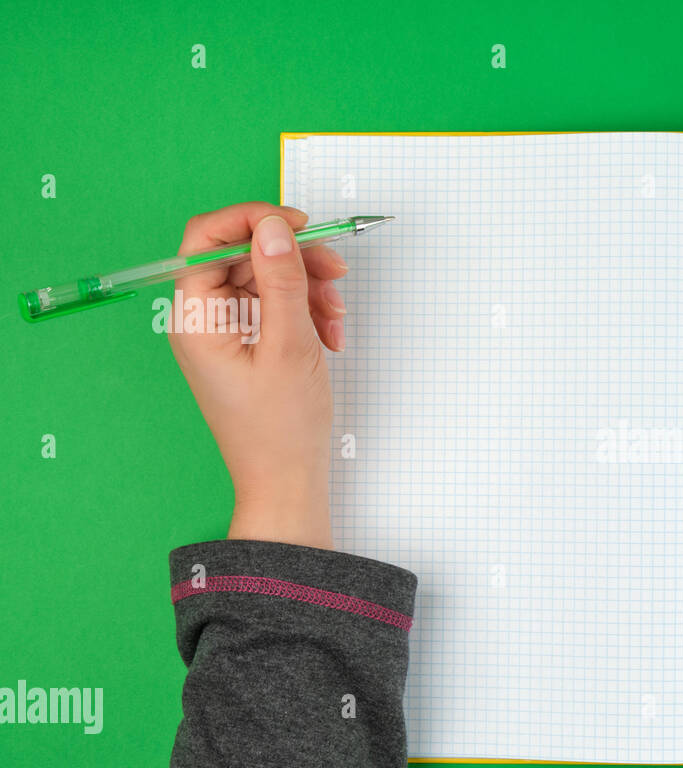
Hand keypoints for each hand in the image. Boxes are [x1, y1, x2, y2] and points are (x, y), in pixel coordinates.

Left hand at [168, 202, 348, 550]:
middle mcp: (204, 318)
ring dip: (307, 286)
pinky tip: (329, 333)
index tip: (296, 223)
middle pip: (243, 255)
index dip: (251, 220)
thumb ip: (281, 280)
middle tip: (335, 270)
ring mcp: (227, 330)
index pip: (206, 238)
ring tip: (335, 316)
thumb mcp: (288, 344)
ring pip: (265, 278)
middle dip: (292, 258)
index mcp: (195, 317)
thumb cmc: (279, 428)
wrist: (287, 480)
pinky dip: (306, 310)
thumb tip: (273, 226)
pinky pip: (275, 305)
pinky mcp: (249, 342)